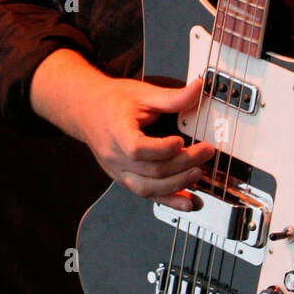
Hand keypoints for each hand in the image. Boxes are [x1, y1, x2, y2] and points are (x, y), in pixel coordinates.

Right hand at [76, 74, 216, 211]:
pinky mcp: (124, 179)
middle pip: (150, 170)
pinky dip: (169, 201)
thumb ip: (172, 97)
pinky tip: (188, 203)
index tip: (180, 140)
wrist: (88, 111)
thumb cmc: (113, 102)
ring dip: (177, 185)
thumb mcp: (142, 93)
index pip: (137, 148)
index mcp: (116, 131)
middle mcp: (114, 156)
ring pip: (148, 188)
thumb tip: (198, 89)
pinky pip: (147, 195)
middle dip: (182, 164)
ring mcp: (118, 171)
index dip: (161, 149)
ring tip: (198, 173)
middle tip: (205, 151)